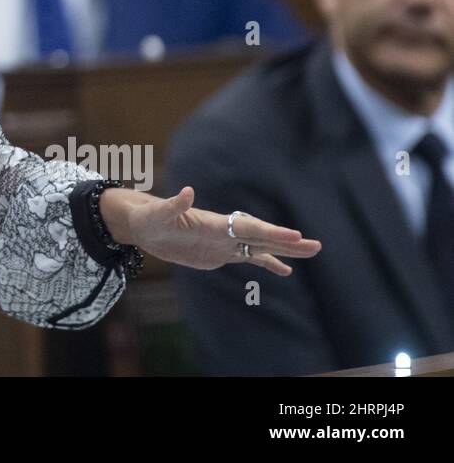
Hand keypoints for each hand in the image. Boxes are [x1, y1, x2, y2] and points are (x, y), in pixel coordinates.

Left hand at [100, 186, 321, 275]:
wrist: (144, 226)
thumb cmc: (149, 218)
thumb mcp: (159, 214)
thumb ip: (174, 205)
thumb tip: (187, 191)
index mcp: (215, 223)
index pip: (249, 228)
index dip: (271, 232)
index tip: (296, 235)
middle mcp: (224, 232)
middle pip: (262, 237)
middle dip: (288, 241)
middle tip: (316, 246)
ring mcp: (224, 243)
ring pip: (261, 246)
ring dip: (285, 250)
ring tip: (311, 252)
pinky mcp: (220, 253)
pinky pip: (249, 259)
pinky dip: (267, 263)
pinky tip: (285, 271)